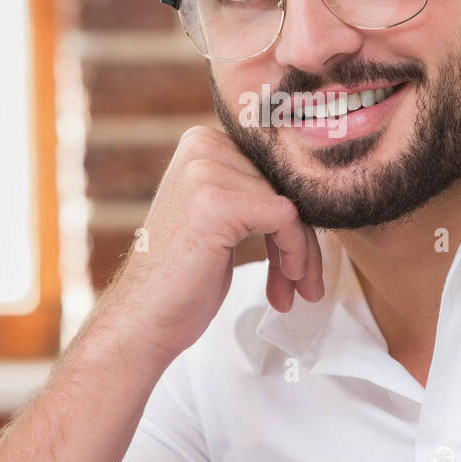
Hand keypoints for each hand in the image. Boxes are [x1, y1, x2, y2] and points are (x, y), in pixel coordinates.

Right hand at [98, 125, 324, 362]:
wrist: (143, 319)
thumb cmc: (183, 278)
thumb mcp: (219, 217)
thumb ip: (253, 192)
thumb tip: (317, 191)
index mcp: (201, 142)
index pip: (276, 168)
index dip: (295, 215)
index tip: (297, 259)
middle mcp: (201, 146)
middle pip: (286, 185)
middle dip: (301, 238)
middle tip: (301, 282)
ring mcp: (206, 173)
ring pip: (290, 203)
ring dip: (302, 253)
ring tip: (295, 289)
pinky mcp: (217, 203)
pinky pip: (285, 217)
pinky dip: (296, 252)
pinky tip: (286, 282)